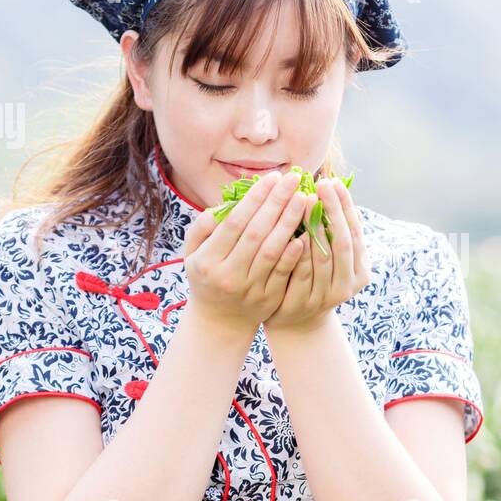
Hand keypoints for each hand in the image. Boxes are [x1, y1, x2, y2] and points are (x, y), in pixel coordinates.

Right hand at [181, 170, 310, 334]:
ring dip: (290, 223)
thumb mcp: (193, 254)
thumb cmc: (207, 277)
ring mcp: (249, 289)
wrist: (219, 321)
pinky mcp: (268, 300)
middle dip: (277, 203)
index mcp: (207, 260)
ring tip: (305, 199)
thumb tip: (224, 203)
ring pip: (272, 251)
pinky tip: (307, 232)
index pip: (234, 223)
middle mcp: (227, 275)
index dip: (255, 199)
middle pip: (256, 233)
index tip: (272, 178)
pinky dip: (295, 253)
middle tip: (294, 180)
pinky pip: (284, 273)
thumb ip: (202, 228)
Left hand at [264, 176, 370, 334]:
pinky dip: (298, 251)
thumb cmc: (312, 279)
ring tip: (304, 200)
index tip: (334, 182)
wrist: (296, 321)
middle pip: (343, 242)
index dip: (346, 207)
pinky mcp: (305, 303)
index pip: (356, 232)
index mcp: (360, 270)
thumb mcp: (329, 258)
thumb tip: (335, 188)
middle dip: (333, 211)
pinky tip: (291, 231)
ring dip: (315, 226)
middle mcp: (349, 284)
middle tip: (321, 184)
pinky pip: (302, 273)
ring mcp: (328, 296)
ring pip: (325, 257)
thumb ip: (333, 232)